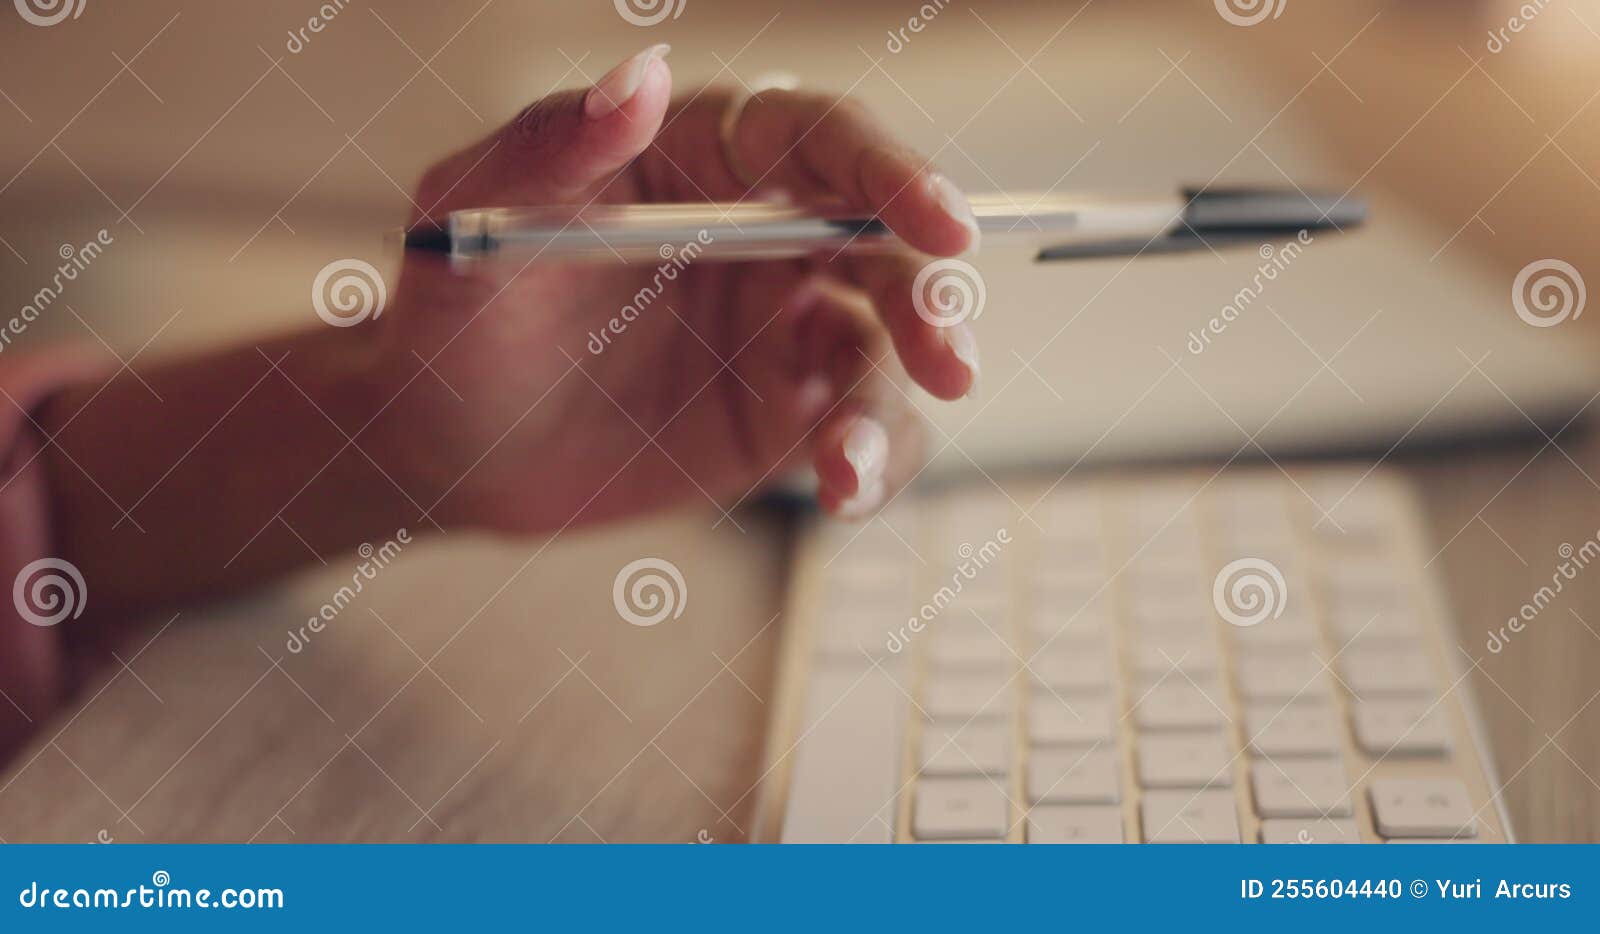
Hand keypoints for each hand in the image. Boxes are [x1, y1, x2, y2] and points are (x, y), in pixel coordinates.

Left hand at [378, 45, 980, 531]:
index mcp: (701, 157)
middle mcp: (764, 233)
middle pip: (881, 244)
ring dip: (894, 401)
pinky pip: (859, 430)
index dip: (889, 174)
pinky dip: (870, 461)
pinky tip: (843, 492)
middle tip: (945, 357)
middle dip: (924, 297)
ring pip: (883, 348)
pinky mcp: (783, 416)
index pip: (818, 141)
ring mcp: (780, 327)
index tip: (940, 223)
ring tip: (845, 465)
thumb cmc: (452, 314)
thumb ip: (550, 148)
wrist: (444, 447)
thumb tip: (640, 73)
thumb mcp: (475, 221)